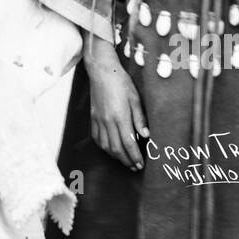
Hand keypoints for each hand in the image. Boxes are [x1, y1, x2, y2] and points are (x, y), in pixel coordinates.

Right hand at [84, 36, 147, 170]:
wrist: (101, 71)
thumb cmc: (121, 82)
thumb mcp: (135, 98)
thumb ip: (139, 118)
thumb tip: (145, 136)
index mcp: (119, 116)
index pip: (128, 143)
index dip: (135, 156)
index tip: (141, 164)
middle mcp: (107, 121)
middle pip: (116, 148)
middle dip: (126, 160)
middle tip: (135, 167)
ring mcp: (98, 120)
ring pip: (106, 146)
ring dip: (116, 156)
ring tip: (125, 160)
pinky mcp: (93, 118)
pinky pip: (97, 138)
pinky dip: (104, 147)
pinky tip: (111, 149)